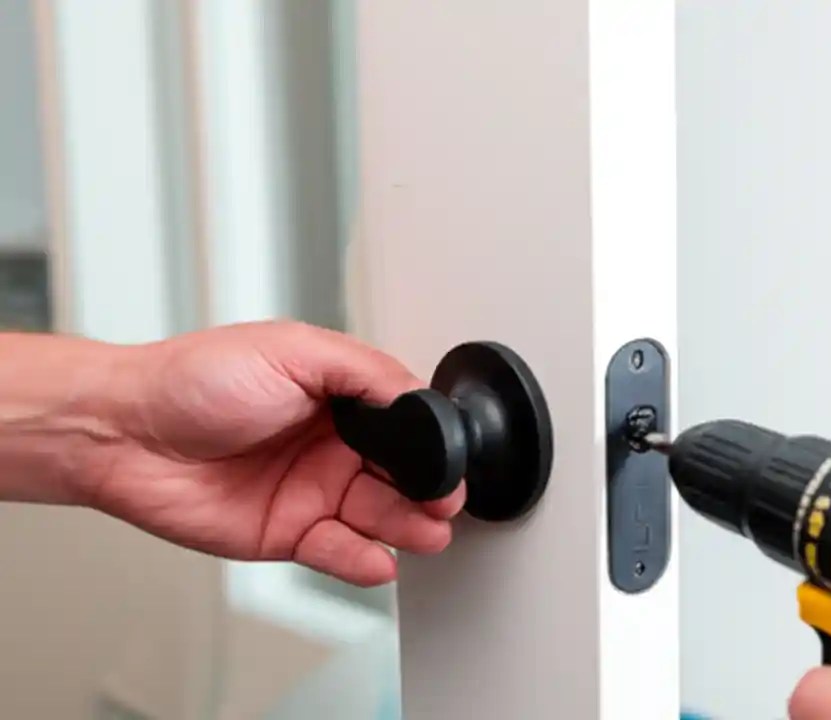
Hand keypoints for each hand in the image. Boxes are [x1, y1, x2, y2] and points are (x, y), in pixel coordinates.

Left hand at [83, 321, 462, 585]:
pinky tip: (378, 559)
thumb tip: (417, 394)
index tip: (450, 463)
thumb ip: (364, 370)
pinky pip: (337, 552)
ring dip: (407, 528)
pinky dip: (363, 561)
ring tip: (425, 533)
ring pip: (378, 517)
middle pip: (401, 476)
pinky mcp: (287, 534)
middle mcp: (332, 445)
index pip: (406, 426)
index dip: (433, 447)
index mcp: (339, 397)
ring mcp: (312, 492)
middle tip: (444, 504)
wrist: (124, 433)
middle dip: (430, 493)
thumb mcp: (293, 350)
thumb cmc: (193, 380)